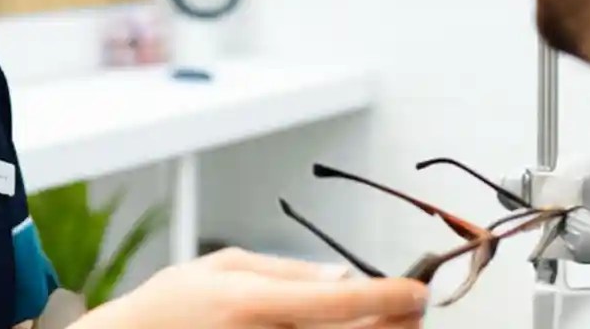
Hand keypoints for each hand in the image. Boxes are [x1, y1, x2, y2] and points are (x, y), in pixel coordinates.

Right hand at [73, 247, 425, 328]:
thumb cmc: (171, 305)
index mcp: (255, 303)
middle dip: (397, 322)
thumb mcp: (224, 266)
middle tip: (414, 305)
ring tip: (393, 320)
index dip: (391, 295)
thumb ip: (287, 271)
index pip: (344, 302)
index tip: (417, 289)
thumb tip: (343, 276)